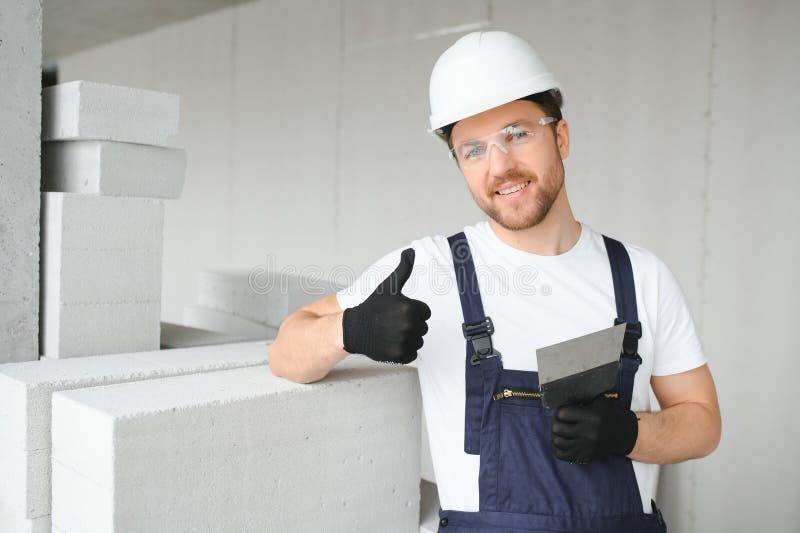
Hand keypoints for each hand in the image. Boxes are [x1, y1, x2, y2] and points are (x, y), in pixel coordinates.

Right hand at [342, 248, 431, 363]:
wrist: (354, 329)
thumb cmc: (372, 306)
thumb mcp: (388, 286)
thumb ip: (404, 269)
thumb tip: (411, 251)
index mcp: (410, 308)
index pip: (425, 312)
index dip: (413, 311)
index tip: (397, 311)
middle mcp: (409, 325)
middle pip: (423, 327)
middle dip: (411, 324)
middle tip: (392, 322)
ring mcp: (404, 342)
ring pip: (419, 341)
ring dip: (408, 338)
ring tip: (391, 332)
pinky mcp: (400, 356)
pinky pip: (413, 353)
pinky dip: (404, 351)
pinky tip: (391, 343)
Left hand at [550, 395, 638, 462]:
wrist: (623, 434)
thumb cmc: (609, 414)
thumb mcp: (599, 402)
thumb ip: (582, 399)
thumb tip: (563, 398)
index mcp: (591, 417)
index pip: (563, 414)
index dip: (560, 411)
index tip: (563, 411)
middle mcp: (587, 433)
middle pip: (557, 428)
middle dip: (556, 422)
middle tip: (560, 421)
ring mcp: (585, 447)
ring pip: (557, 441)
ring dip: (556, 434)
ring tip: (560, 431)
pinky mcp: (585, 456)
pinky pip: (562, 455)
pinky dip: (557, 448)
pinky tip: (561, 441)